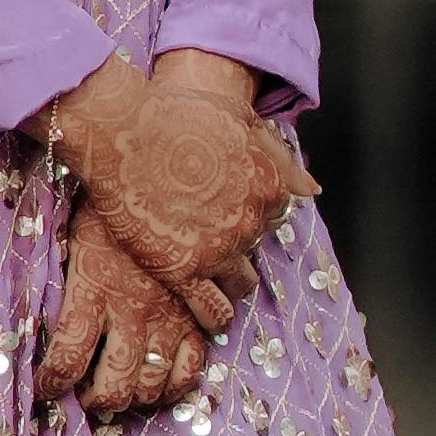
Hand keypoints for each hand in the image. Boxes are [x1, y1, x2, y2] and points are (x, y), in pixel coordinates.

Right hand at [39, 48, 306, 313]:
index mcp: (269, 186)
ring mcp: (219, 249)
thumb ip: (278, 158)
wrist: (124, 131)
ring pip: (240, 283)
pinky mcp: (183, 270)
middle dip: (237, 245)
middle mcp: (251, 222)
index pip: (273, 216)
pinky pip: (211, 308)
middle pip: (255, 248)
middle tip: (210, 237)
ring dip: (230, 283)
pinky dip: (214, 317)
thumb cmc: (176, 115)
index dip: (249, 215)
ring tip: (213, 282)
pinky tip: (210, 320)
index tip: (229, 213)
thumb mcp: (241, 121)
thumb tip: (311, 188)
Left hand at [41, 198, 214, 422]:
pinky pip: (192, 367)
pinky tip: (161, 382)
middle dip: (98, 401)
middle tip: (89, 398)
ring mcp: (170, 315)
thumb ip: (61, 278)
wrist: (170, 173)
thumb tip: (29, 308)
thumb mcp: (73, 236)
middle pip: (115, 385)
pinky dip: (176, 385)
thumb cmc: (111, 206)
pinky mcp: (197, 313)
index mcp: (93, 289)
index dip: (52, 383)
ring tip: (122, 391)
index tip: (45, 389)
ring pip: (153, 383)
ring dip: (134, 397)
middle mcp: (132, 310)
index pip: (67, 357)